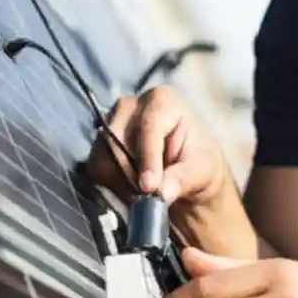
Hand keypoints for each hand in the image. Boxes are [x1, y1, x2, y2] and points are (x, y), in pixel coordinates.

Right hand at [84, 85, 229, 208]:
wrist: (184, 170)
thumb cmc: (198, 163)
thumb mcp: (202, 171)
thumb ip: (182, 179)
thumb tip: (161, 193)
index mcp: (162, 100)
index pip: (149, 125)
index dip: (147, 157)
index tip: (149, 187)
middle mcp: (130, 105)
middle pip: (116, 139)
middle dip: (131, 173)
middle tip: (147, 197)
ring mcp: (110, 124)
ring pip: (102, 157)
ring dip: (121, 183)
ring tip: (145, 196)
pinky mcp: (99, 146)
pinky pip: (95, 170)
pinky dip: (113, 187)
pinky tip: (133, 192)